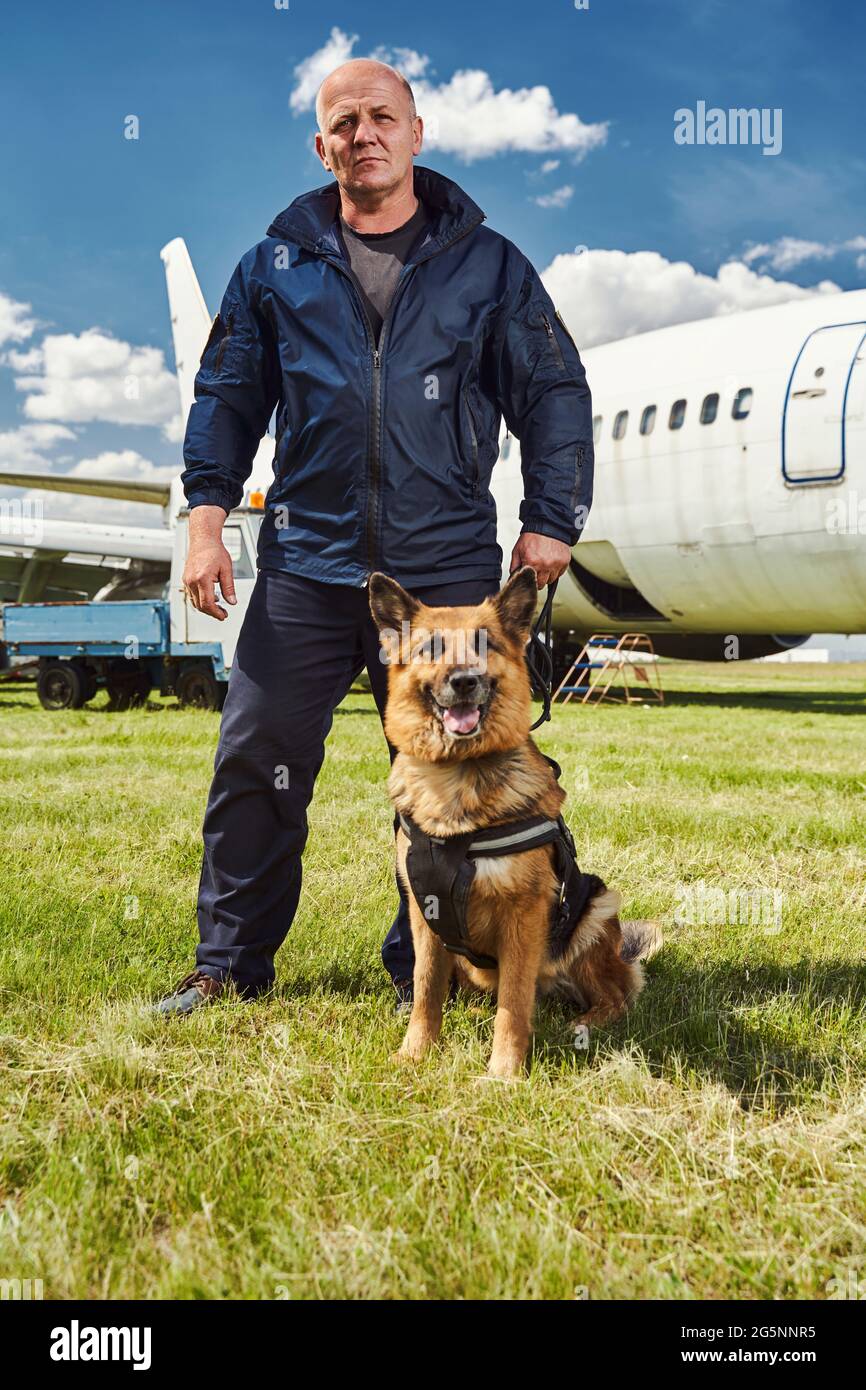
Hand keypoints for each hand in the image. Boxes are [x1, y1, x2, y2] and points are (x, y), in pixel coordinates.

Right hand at [182, 505, 234, 620]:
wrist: (203, 540)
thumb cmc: (215, 551)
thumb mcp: (227, 569)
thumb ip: (229, 588)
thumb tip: (232, 602)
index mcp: (202, 578)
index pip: (207, 603)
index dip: (216, 613)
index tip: (223, 616)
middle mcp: (191, 580)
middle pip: (200, 605)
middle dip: (211, 612)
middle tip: (223, 613)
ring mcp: (186, 580)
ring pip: (194, 602)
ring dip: (206, 607)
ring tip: (218, 606)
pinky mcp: (185, 579)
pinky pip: (191, 595)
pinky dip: (200, 599)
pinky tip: (211, 597)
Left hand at [509, 532, 570, 587]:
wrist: (548, 525)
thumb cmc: (533, 536)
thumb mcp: (518, 550)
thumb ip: (514, 565)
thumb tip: (513, 576)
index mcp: (532, 562)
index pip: (531, 583)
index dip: (529, 581)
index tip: (530, 577)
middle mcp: (546, 565)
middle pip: (542, 584)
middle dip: (538, 579)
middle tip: (537, 569)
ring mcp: (556, 564)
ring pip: (552, 579)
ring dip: (548, 575)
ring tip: (545, 563)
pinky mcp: (565, 561)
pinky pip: (560, 573)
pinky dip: (556, 570)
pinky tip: (551, 561)